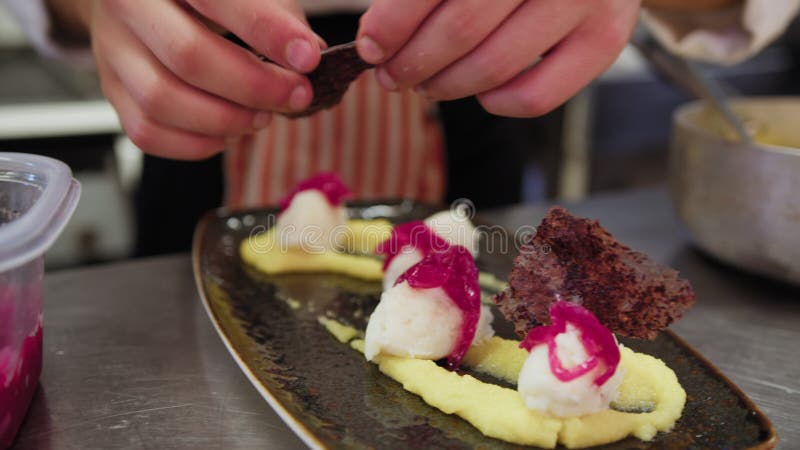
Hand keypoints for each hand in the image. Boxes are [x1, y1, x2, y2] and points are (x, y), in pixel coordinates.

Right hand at [70, 0, 322, 158]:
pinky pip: (147, 132)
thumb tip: (311, 53)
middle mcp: (127, 5)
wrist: (148, 0)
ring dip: (226, 120)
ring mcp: (112, 50)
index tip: (309, 58)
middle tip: (295, 95)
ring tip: (264, 117)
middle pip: (189, 57)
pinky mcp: (111, 90)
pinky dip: (197, 143)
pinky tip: (229, 133)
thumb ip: (277, 13)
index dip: (267, 31)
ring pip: (163, 101)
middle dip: (254, 86)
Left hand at [356, 0, 640, 117]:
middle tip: (391, 75)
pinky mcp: (607, 37)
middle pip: (461, 28)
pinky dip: (497, 103)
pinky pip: (538, 95)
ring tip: (426, 83)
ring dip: (446, 86)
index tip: (371, 46)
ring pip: (495, 65)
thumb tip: (378, 37)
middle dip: (413, 61)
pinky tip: (480, 93)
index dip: (394, 22)